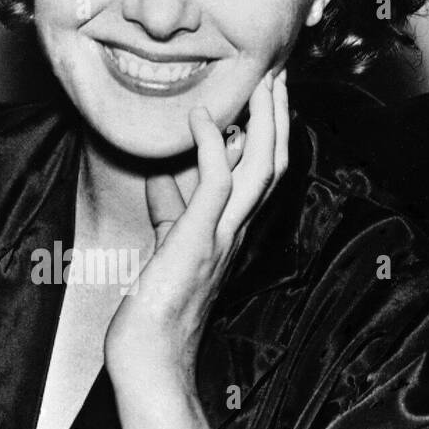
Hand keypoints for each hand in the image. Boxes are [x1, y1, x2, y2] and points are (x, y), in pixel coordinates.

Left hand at [104, 68, 289, 389]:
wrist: (149, 353)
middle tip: (278, 75)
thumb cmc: (154, 306)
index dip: (269, 132)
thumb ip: (170, 209)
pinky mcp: (198, 239)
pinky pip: (217, 184)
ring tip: (263, 82)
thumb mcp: (166, 243)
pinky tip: (203, 118)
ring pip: (263, 169)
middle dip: (279, 116)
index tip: (265, 95)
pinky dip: (212, 146)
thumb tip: (165, 175)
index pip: (262, 173)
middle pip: (276, 163)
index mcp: (231, 230)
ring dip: (266, 121)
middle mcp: (236, 231)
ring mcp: (222, 236)